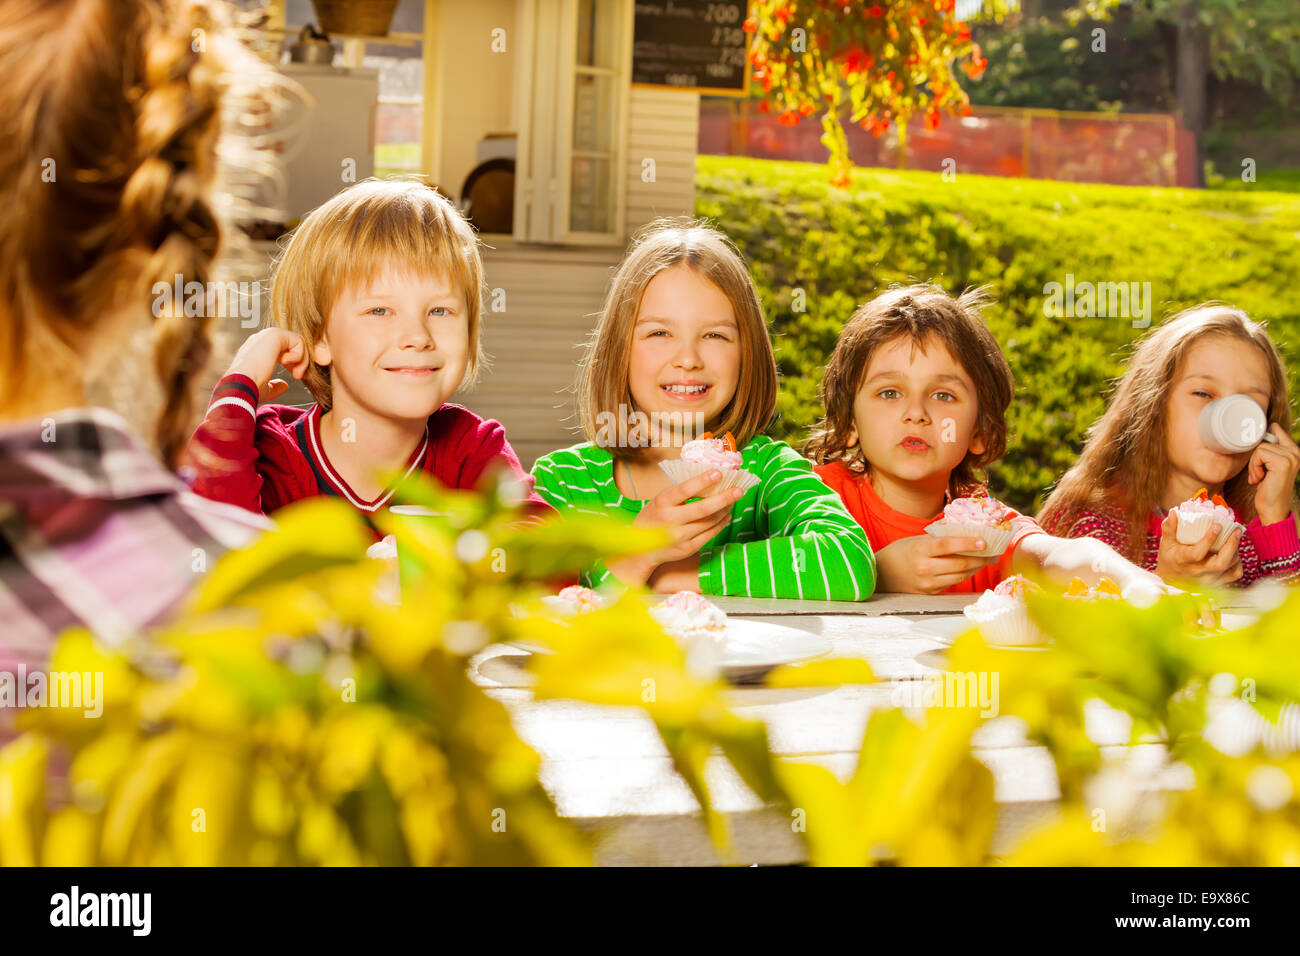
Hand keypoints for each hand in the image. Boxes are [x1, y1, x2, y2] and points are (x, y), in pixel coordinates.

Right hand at [228, 328, 308, 403]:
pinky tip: (288, 364)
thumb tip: (285, 385)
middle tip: (299, 376)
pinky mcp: (274, 334)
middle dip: (300, 360)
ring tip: (296, 373)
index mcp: (257, 352)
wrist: (242, 384)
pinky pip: (298, 340)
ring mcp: (267, 336)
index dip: (293, 364)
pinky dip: (300, 354)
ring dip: (302, 359)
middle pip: (291, 345)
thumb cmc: (250, 389)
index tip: (296, 377)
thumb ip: (275, 387)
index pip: (282, 351)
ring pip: (296, 341)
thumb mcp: (265, 390)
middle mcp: (262, 341)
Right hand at [605, 470, 740, 587]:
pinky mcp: (687, 548)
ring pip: (709, 521)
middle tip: (739, 490)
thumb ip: (680, 492)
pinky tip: (727, 515)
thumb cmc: (654, 517)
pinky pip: (710, 534)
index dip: (702, 481)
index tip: (719, 473)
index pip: (684, 490)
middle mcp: (670, 520)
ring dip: (725, 509)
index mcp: (662, 503)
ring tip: (733, 499)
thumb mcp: (660, 500)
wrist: (640, 549)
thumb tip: (710, 478)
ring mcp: (679, 537)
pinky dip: (721, 523)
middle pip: (702, 509)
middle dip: (724, 498)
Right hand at [875, 534, 999, 593]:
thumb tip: (967, 535)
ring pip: (960, 576)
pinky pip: (952, 583)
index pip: (947, 545)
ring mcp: (927, 584)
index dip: (967, 543)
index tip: (985, 542)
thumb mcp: (916, 540)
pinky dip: (965, 575)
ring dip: (977, 568)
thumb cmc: (900, 552)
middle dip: (981, 558)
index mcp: (919, 549)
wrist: (881, 574)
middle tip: (995, 552)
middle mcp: (923, 568)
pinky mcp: (930, 593)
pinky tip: (973, 568)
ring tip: (988, 560)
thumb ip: (938, 540)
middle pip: (959, 564)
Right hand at [1154, 511, 1241, 585]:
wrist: (1171, 580)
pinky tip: (1233, 553)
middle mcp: (1197, 572)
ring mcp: (1209, 579)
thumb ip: (1169, 528)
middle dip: (1232, 545)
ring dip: (1235, 551)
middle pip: (1221, 563)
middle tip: (1236, 531)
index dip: (1209, 539)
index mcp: (1183, 560)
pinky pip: (1235, 574)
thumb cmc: (1169, 558)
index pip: (1197, 553)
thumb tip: (1174, 512)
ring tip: (1235, 538)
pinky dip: (1238, 563)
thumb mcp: (1166, 543)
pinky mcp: (1218, 582)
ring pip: (1230, 567)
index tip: (1217, 525)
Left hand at [1248, 423, 1299, 524]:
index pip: (1277, 429)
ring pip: (1260, 448)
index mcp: (1293, 451)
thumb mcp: (1268, 466)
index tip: (1261, 436)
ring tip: (1260, 477)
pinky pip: (1259, 454)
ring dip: (1254, 464)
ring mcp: (1291, 457)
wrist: (1272, 508)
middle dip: (1255, 458)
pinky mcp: (1283, 463)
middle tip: (1259, 474)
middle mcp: (1295, 452)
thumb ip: (1268, 451)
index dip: (1265, 432)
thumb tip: (1259, 432)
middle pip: (1263, 440)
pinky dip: (1254, 467)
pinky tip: (1260, 479)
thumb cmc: (1268, 488)